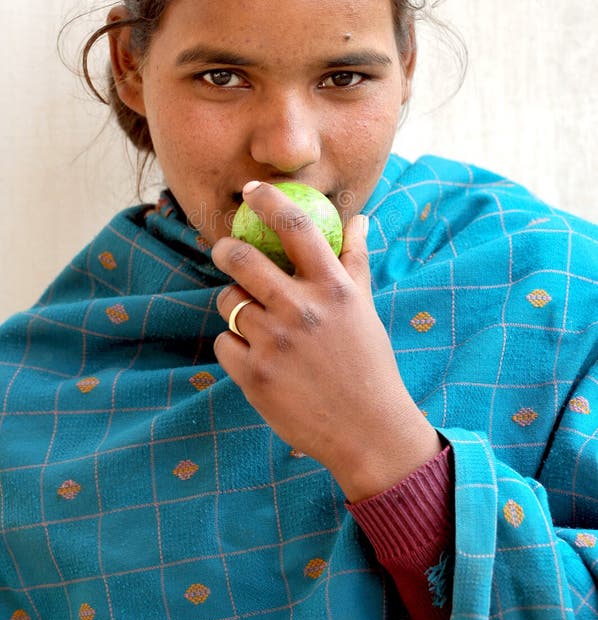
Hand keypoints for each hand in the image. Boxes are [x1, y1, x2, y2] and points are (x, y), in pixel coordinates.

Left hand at [211, 181, 440, 501]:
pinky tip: (258, 355)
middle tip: (224, 250)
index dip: (268, 200)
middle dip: (225, 249)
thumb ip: (355, 261)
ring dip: (234, 304)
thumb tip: (359, 219)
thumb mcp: (365, 308)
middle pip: (242, 260)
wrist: (367, 430)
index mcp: (332, 288)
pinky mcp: (253, 376)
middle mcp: (301, 310)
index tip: (251, 188)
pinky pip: (224, 341)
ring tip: (254, 318)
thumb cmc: (368, 363)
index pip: (295, 227)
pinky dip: (235, 344)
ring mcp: (274, 344)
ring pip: (229, 303)